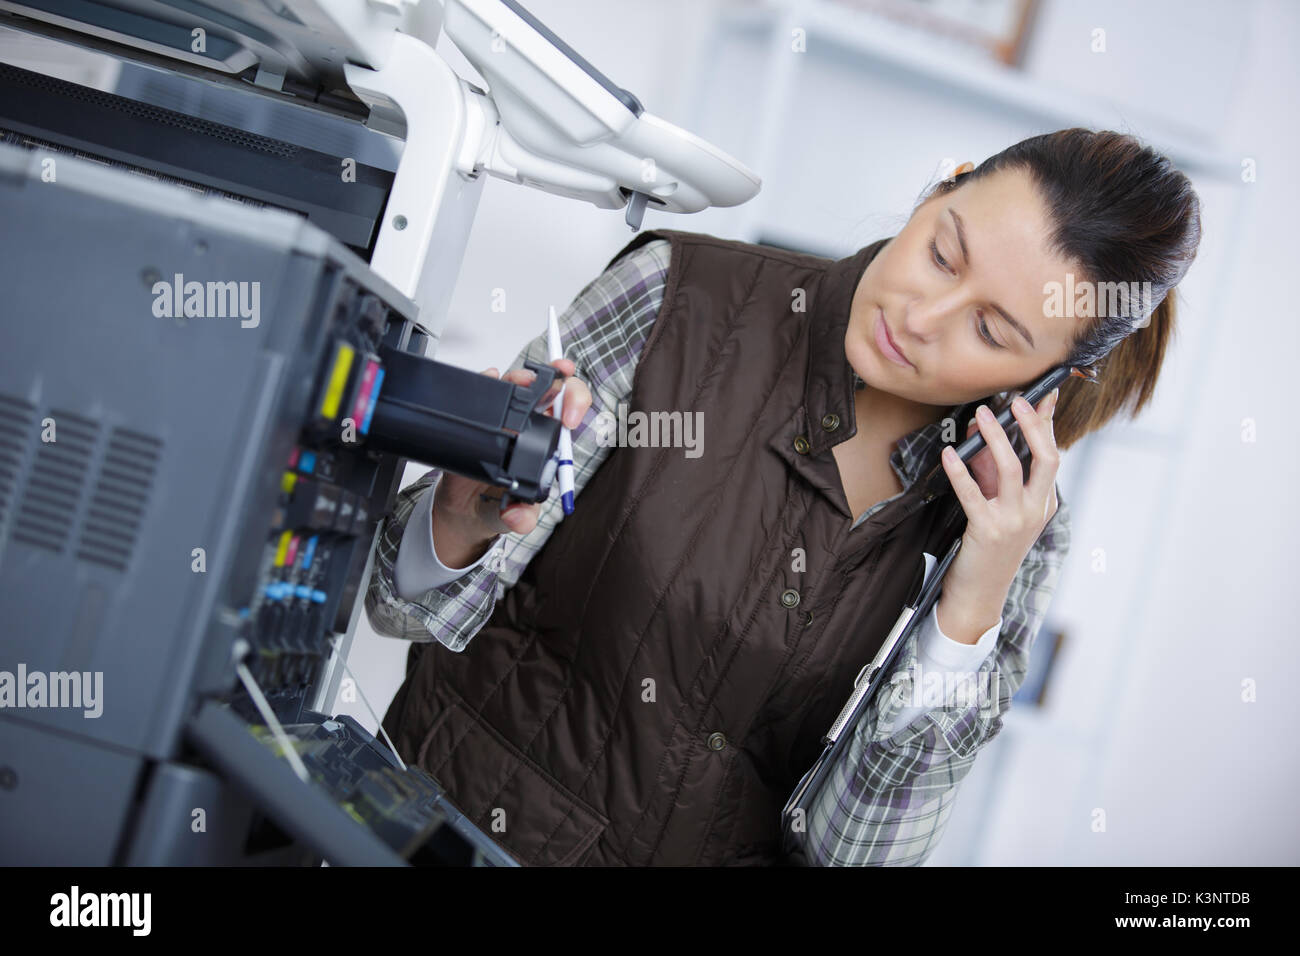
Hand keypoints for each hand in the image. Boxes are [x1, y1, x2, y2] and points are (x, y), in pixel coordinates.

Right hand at [434, 359, 591, 541]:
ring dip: (523, 377)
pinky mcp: (478, 415)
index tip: (570, 419)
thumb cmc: (498, 504)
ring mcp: (504, 416)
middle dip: (560, 378)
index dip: (576, 405)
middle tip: (559, 378)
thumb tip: (519, 518)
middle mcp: (530, 424)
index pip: (571, 413)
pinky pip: (485, 391)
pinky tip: (491, 377)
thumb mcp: (514, 516)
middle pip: (552, 389)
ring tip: (524, 381)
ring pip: (519, 384)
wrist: (464, 509)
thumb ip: (521, 516)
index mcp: (548, 443)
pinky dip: (488, 380)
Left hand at [938, 387, 1060, 612]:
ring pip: (1011, 469)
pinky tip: (949, 453)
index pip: (1052, 456)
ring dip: (995, 438)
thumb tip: (981, 433)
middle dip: (1032, 425)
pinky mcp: (986, 531)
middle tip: (1016, 400)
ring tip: (981, 415)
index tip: (1040, 396)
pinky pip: (971, 493)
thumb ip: (993, 472)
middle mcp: (1034, 510)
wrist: (980, 593)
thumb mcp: (1001, 507)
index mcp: (1044, 503)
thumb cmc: (989, 548)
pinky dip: (959, 470)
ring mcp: (1013, 521)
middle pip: (1046, 459)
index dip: (1046, 424)